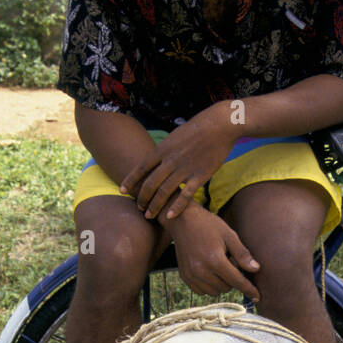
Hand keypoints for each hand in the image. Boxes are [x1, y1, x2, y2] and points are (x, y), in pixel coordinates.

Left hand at [119, 104, 238, 222]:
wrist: (219, 126)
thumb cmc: (197, 128)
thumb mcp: (174, 136)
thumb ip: (164, 150)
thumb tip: (155, 159)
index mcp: (163, 149)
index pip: (141, 168)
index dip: (130, 180)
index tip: (122, 190)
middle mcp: (170, 161)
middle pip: (150, 183)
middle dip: (142, 198)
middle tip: (139, 208)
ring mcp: (184, 169)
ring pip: (164, 192)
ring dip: (155, 206)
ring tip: (150, 216)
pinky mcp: (200, 177)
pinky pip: (185, 195)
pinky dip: (176, 207)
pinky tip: (169, 216)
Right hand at [169, 203, 260, 302]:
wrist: (182, 221)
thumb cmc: (208, 225)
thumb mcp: (229, 235)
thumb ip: (242, 254)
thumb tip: (256, 269)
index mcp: (215, 260)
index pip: (237, 281)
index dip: (249, 289)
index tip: (257, 297)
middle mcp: (201, 270)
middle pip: (226, 288)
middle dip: (232, 279)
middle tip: (229, 261)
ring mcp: (191, 275)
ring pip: (214, 292)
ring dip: (221, 283)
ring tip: (218, 265)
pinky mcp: (185, 277)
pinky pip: (202, 291)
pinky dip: (209, 285)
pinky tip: (209, 271)